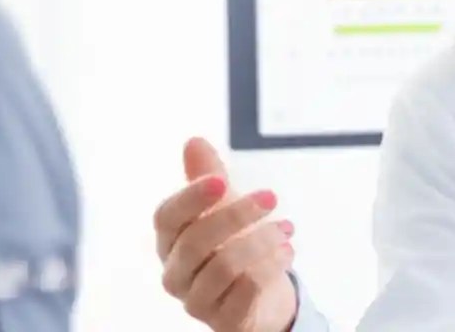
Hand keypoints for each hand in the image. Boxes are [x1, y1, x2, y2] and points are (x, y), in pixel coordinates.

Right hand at [153, 137, 299, 331]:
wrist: (260, 296)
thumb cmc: (235, 245)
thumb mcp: (225, 207)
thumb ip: (209, 177)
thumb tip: (194, 141)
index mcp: (170, 241)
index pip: (167, 218)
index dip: (191, 198)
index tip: (221, 181)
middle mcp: (176, 273)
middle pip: (195, 242)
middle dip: (236, 214)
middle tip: (271, 196)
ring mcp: (197, 300)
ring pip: (223, 267)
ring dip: (261, 241)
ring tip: (287, 229)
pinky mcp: (224, 320)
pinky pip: (244, 294)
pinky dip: (270, 268)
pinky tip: (287, 252)